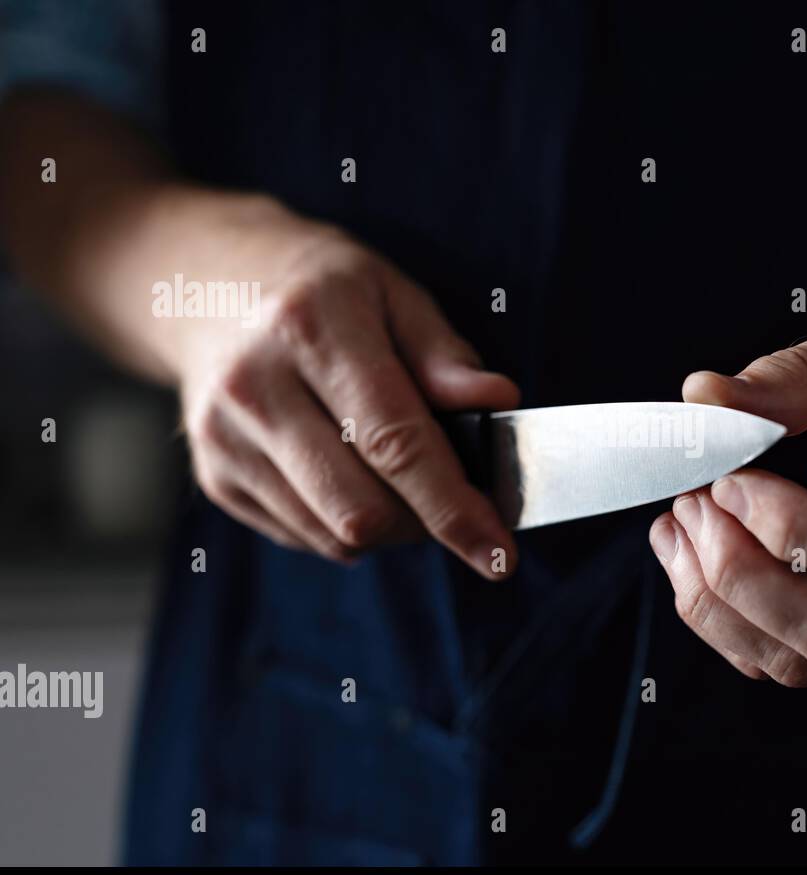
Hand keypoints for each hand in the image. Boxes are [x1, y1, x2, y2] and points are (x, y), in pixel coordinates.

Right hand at [170, 195, 517, 574]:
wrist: (204, 286)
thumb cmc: (321, 289)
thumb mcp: (392, 292)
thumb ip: (444, 355)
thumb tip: (499, 402)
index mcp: (313, 327)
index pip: (395, 442)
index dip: (454, 508)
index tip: (499, 554)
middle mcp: (256, 385)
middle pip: (361, 507)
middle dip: (427, 524)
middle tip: (456, 500)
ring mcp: (223, 437)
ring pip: (333, 534)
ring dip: (391, 529)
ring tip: (404, 482)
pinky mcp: (212, 475)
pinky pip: (303, 536)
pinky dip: (346, 526)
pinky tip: (352, 479)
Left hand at [649, 305, 806, 685]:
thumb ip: (803, 376)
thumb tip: (705, 400)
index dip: (792, 532)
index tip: (732, 478)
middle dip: (742, 577)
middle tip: (694, 501)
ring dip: (722, 605)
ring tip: (681, 524)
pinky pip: (790, 655)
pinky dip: (727, 619)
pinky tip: (693, 553)